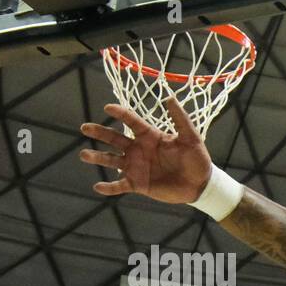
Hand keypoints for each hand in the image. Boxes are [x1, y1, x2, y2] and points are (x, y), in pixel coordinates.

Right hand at [79, 97, 212, 203]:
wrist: (200, 184)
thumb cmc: (196, 159)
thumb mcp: (191, 138)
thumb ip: (181, 119)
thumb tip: (169, 98)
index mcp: (149, 136)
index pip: (131, 121)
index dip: (120, 113)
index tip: (108, 107)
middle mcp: (138, 149)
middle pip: (114, 138)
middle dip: (99, 132)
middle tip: (84, 128)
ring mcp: (136, 167)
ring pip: (111, 160)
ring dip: (98, 157)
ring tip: (84, 154)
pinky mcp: (138, 184)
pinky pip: (119, 185)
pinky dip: (109, 187)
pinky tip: (98, 187)